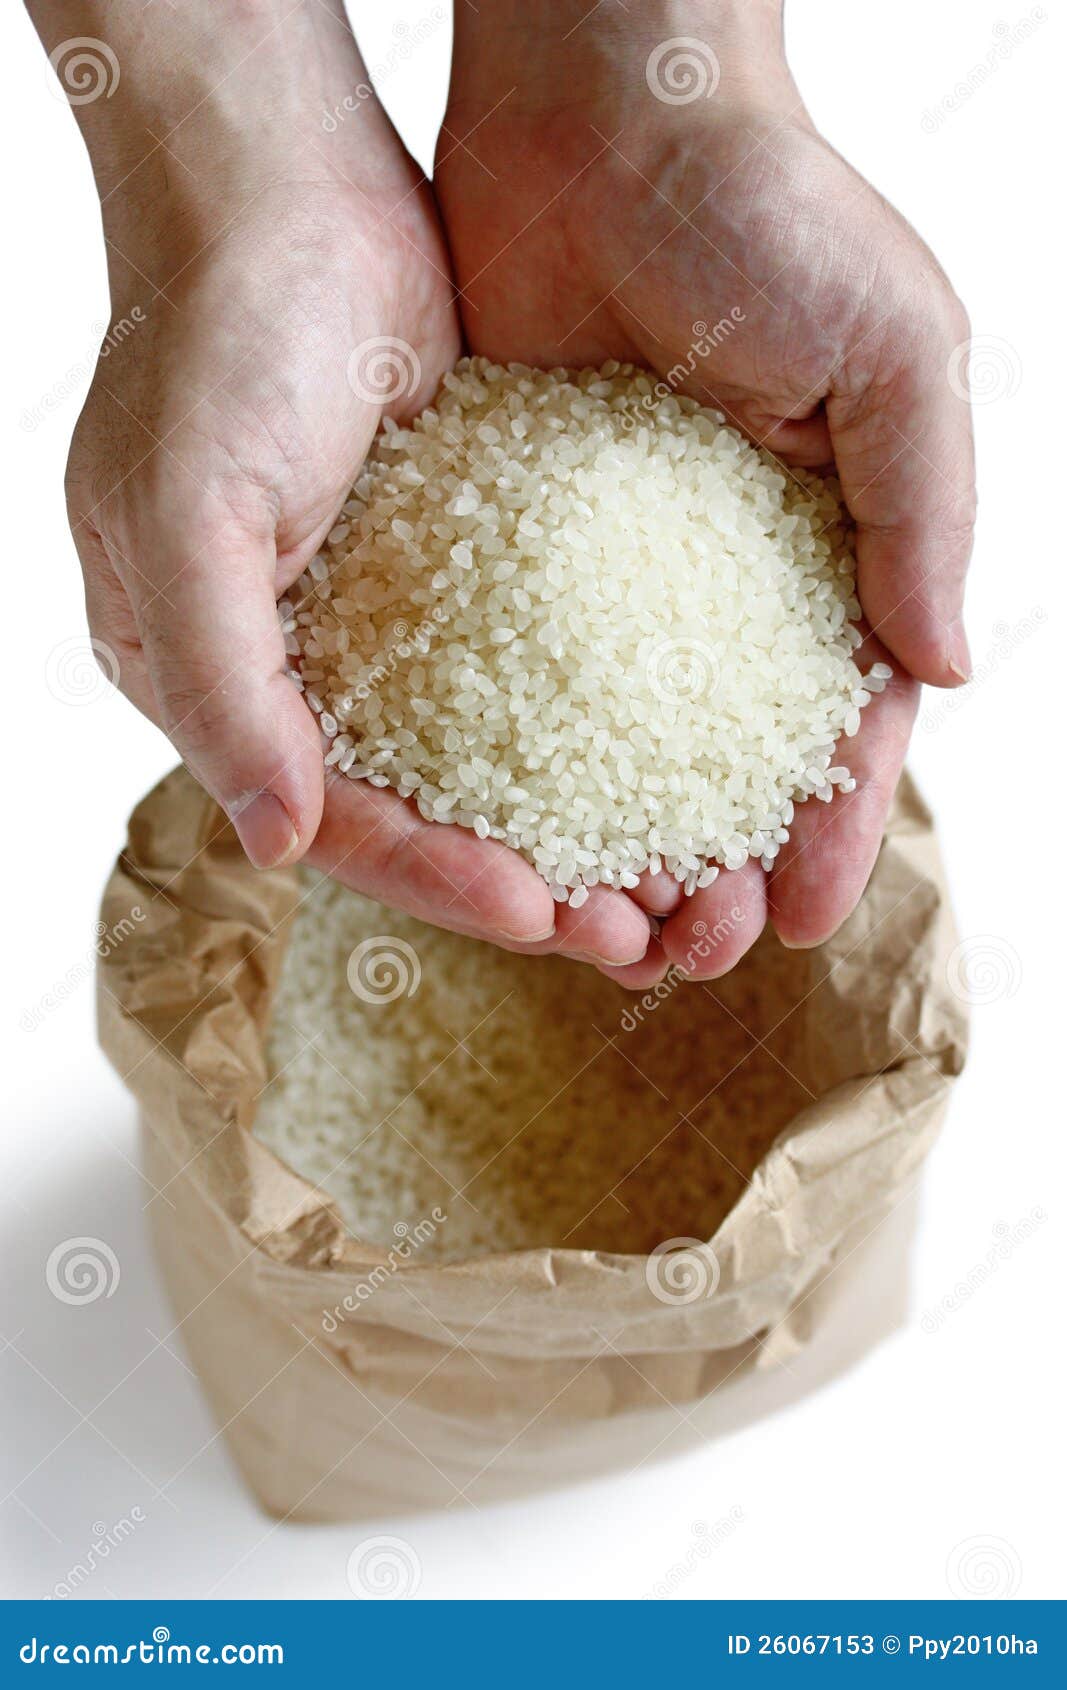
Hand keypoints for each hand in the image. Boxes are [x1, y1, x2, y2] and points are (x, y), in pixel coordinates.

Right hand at [47, 0, 652, 966]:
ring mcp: (380, 628)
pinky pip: (526, 679)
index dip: (433, 880)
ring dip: (571, 830)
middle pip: (417, 819)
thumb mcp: (187, 507)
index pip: (331, 821)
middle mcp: (296, 676)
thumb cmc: (217, 336)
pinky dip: (589, 731)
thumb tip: (272, 843)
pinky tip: (667, 765)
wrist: (289, 189)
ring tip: (671, 883)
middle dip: (522, 886)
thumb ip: (218, 680)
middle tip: (634, 934)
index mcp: (214, 684)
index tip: (541, 914)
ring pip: (481, 768)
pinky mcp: (456, 576)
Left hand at [436, 0, 975, 979]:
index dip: (829, 831)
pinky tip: (495, 834)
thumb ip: (924, 514)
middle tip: (688, 956)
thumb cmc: (774, 213)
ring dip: (609, 845)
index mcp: (827, 552)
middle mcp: (715, 583)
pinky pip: (505, 671)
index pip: (837, 727)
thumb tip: (946, 677)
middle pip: (717, 764)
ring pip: (609, 746)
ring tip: (595, 933)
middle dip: (714, 868)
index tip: (805, 923)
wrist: (602, 107)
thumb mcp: (897, 356)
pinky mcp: (507, 542)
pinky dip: (506, 759)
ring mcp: (606, 573)